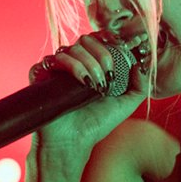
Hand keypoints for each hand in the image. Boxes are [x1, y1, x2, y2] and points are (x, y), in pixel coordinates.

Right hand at [28, 22, 150, 159]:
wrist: (74, 142)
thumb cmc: (96, 125)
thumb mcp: (125, 106)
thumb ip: (139, 86)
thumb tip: (140, 65)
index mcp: (91, 66)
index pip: (98, 40)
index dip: (108, 39)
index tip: (120, 48)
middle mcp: (73, 65)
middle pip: (85, 40)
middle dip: (101, 54)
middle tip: (108, 76)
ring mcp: (56, 70)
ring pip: (70, 49)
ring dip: (88, 64)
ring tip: (95, 86)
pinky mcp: (40, 76)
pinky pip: (51, 59)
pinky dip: (70, 66)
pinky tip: (80, 82)